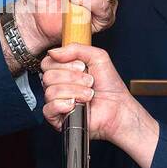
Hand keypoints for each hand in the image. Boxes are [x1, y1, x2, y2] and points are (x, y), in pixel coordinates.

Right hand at [40, 43, 160, 167]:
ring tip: (88, 95)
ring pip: (50, 92)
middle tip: (89, 82)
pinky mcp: (58, 118)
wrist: (118, 108)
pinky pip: (48, 109)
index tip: (82, 67)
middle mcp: (57, 86)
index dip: (64, 64)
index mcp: (62, 72)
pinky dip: (63, 105)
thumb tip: (52, 52)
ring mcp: (56, 102)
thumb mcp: (97, 57)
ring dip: (74, 91)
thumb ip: (75, 49)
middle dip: (73, 78)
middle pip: (48, 77)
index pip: (47, 63)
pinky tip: (75, 105)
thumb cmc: (109, 85)